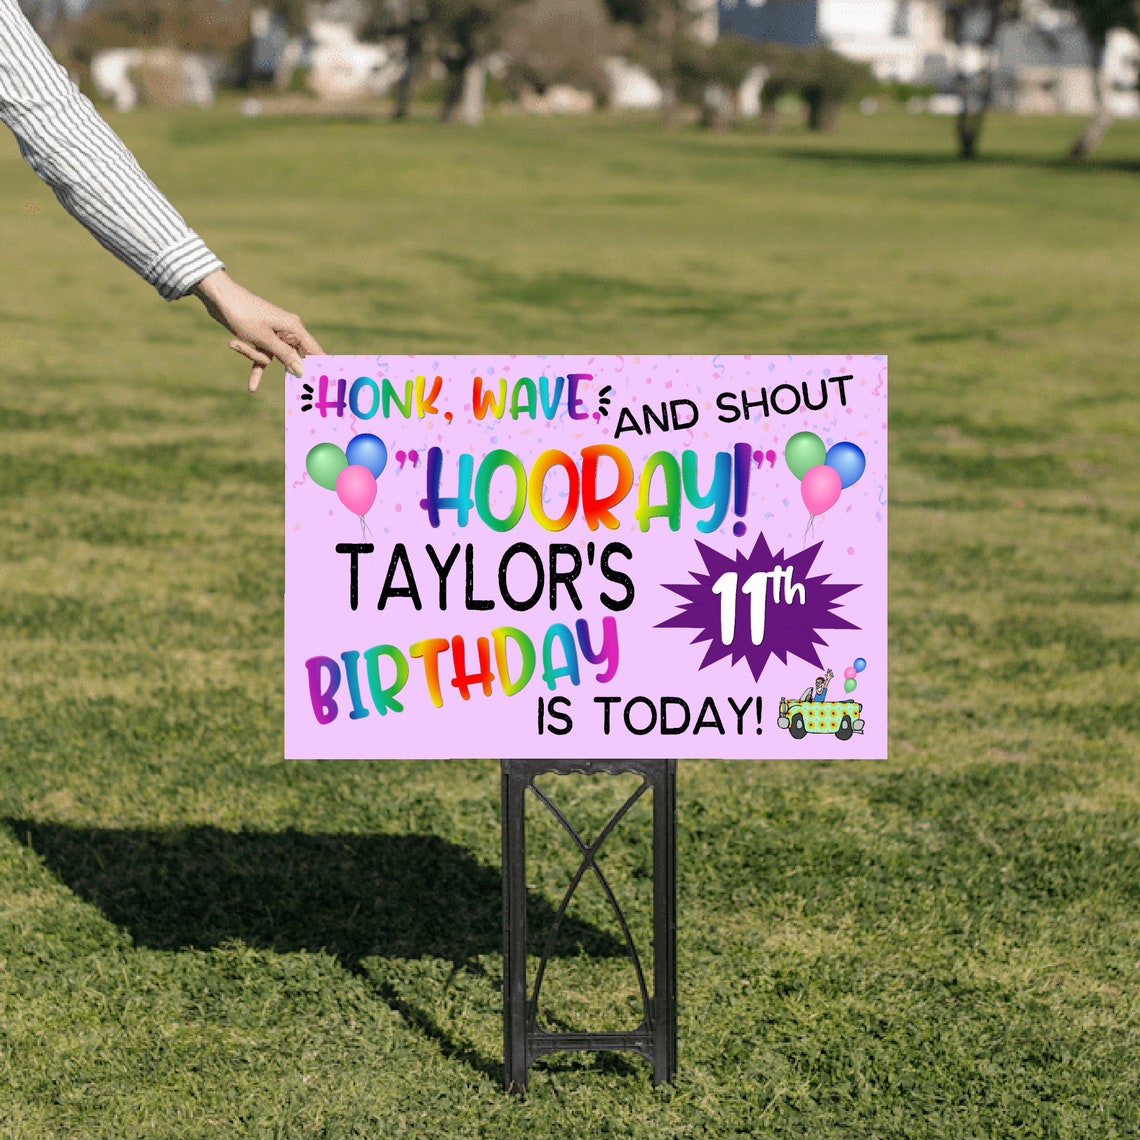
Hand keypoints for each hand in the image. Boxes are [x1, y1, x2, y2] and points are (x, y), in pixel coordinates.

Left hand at [191, 269, 322, 391]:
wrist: (219, 298)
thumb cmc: (244, 315)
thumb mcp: (265, 339)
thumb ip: (285, 356)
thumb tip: (302, 371)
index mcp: (294, 328)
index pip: (314, 350)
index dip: (320, 366)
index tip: (327, 382)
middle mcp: (287, 331)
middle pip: (294, 357)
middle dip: (288, 369)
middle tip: (297, 391)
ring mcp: (273, 335)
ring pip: (273, 357)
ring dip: (255, 356)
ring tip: (235, 343)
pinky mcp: (260, 337)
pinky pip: (261, 355)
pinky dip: (254, 362)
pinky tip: (252, 387)